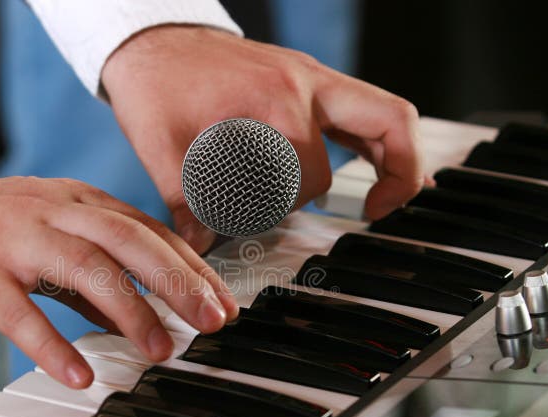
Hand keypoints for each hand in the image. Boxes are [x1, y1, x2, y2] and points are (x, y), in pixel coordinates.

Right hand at [0, 177, 237, 387]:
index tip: (221, 302)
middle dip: (177, 281)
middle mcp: (52, 214)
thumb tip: (139, 308)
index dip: (189, 266)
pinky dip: (53, 345)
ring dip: (130, 310)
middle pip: (127, 241)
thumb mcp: (48, 233)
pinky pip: (20, 314)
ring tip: (160, 350)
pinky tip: (80, 375)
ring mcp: (15, 242)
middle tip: (213, 321)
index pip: (146, 230)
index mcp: (75, 202)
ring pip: (84, 268)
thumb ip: (93, 268)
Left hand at [102, 25, 423, 252]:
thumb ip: (183, 199)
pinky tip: (382, 171)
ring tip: (386, 202)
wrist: (153, 40)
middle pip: (374, 133)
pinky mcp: (309, 83)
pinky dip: (381, 142)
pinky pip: (367, 111)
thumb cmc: (156, 81)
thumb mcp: (159, 143)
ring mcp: (313, 78)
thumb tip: (200, 245)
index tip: (254, 222)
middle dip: (369, 182)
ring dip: (394, 158)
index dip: (284, 209)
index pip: (307, 176)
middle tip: (359, 214)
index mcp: (274, 98)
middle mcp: (306, 82)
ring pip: (387, 116)